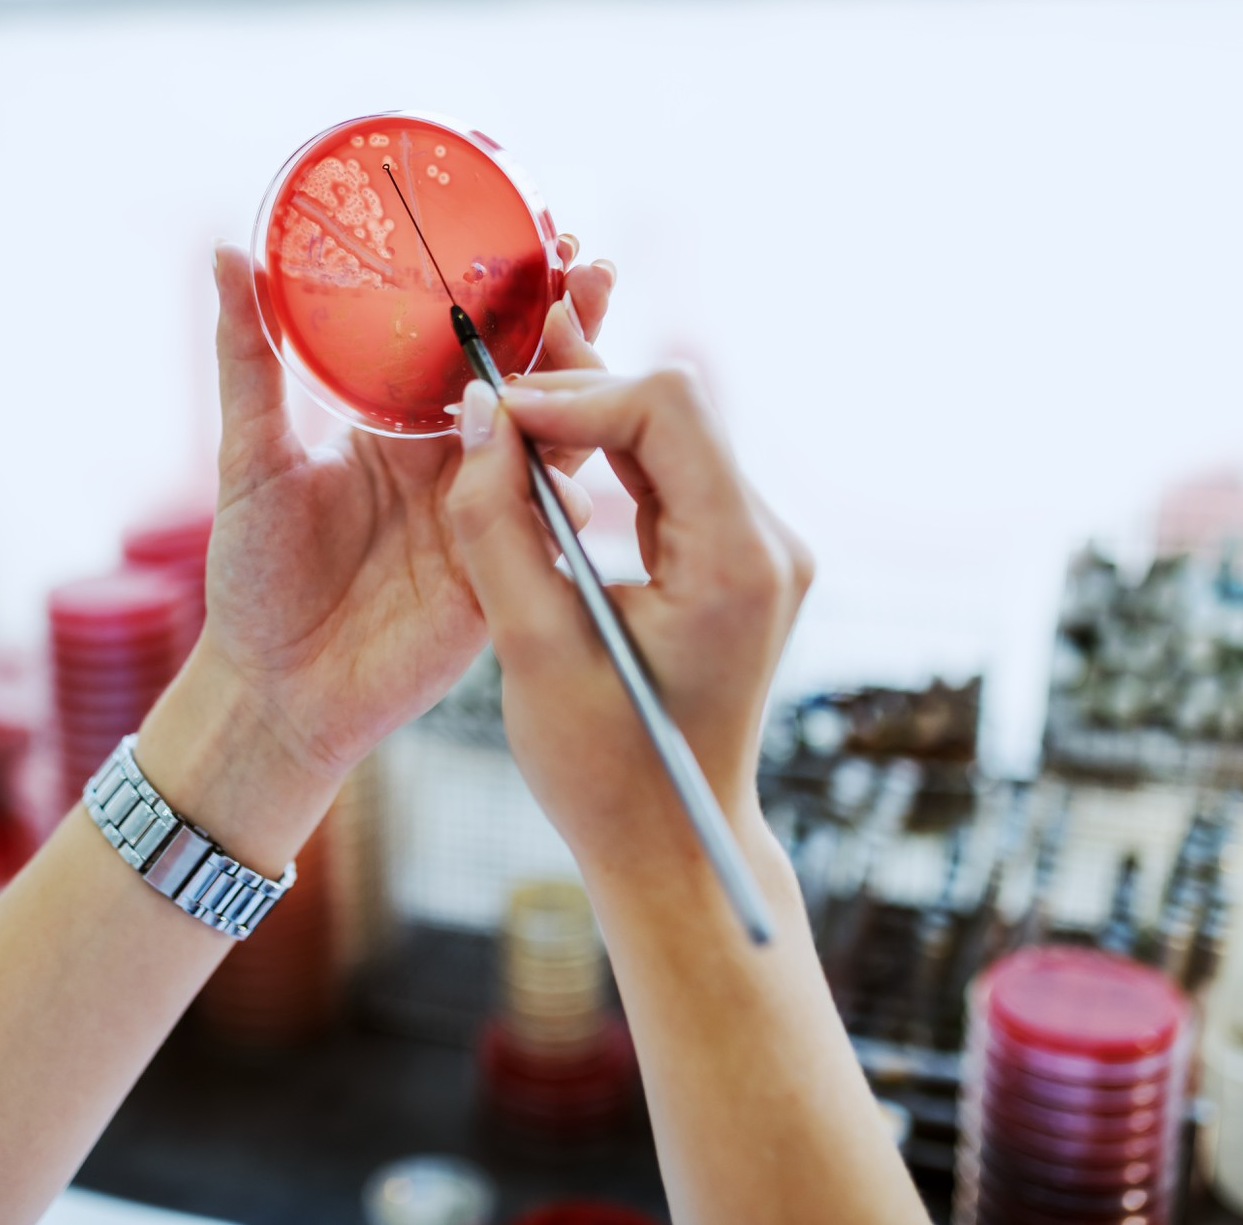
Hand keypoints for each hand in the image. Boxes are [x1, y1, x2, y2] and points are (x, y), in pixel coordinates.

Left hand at [188, 239, 614, 789]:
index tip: (531, 230)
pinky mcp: (505, 570)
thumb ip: (249, 357)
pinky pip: (545, 513)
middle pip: (523, 376)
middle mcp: (454, 462)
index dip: (499, 290)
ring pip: (550, 434)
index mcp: (399, 428)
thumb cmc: (253, 577)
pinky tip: (585, 427)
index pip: (461, 344)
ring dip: (581, 379)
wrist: (274, 691)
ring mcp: (486, 512)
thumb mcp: (250, 456)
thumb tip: (223, 251)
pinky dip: (568, 469)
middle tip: (586, 258)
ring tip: (596, 316)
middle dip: (562, 317)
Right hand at [442, 367, 813, 874]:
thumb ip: (496, 525)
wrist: (669, 846)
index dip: (572, 396)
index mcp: (736, 562)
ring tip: (501, 432)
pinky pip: (670, 474)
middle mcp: (767, 542)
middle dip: (573, 402)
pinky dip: (604, 461)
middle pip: (671, 408)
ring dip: (583, 426)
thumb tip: (475, 415)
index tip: (492, 419)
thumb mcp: (531, 648)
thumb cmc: (604, 771)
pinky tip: (543, 466)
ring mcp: (758, 550)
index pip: (665, 408)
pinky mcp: (733, 560)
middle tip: (483, 418)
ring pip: (669, 431)